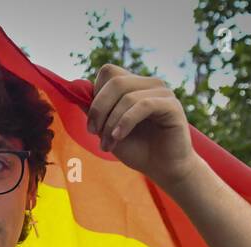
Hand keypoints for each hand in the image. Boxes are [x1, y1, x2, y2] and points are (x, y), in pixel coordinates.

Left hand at [86, 64, 195, 184]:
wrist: (163, 169)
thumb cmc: (136, 149)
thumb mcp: (107, 130)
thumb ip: (95, 111)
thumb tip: (77, 91)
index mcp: (134, 85)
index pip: (109, 72)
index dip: (95, 96)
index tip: (92, 124)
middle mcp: (149, 84)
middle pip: (115, 81)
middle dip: (99, 109)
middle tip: (94, 133)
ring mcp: (163, 93)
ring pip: (127, 96)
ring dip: (111, 123)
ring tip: (107, 144)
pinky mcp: (172, 105)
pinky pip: (144, 105)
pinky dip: (126, 122)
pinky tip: (118, 137)